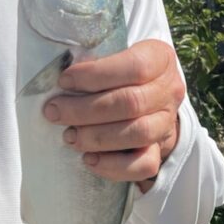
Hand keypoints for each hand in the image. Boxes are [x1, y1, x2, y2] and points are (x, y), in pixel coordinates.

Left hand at [44, 39, 183, 190]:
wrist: (146, 101)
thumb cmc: (117, 75)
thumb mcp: (111, 57)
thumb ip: (92, 62)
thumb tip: (59, 79)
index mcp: (159, 59)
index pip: (135, 67)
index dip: (95, 75)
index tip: (64, 81)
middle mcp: (168, 91)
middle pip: (130, 103)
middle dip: (84, 110)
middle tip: (54, 112)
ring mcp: (166, 123)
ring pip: (138, 133)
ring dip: (96, 137)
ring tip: (68, 136)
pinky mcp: (159, 151)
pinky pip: (144, 165)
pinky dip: (113, 166)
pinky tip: (88, 160)